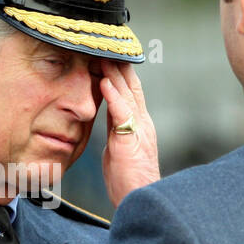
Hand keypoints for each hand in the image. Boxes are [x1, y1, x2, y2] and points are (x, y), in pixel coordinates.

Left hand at [99, 60, 158, 207]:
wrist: (140, 199)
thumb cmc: (128, 180)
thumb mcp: (119, 148)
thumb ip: (116, 129)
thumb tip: (108, 114)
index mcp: (139, 124)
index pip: (130, 91)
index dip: (121, 71)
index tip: (109, 54)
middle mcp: (142, 122)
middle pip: (130, 86)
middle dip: (118, 65)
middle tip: (105, 44)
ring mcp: (139, 130)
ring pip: (126, 93)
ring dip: (113, 73)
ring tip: (101, 54)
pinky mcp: (131, 141)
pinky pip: (122, 113)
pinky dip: (112, 96)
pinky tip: (103, 81)